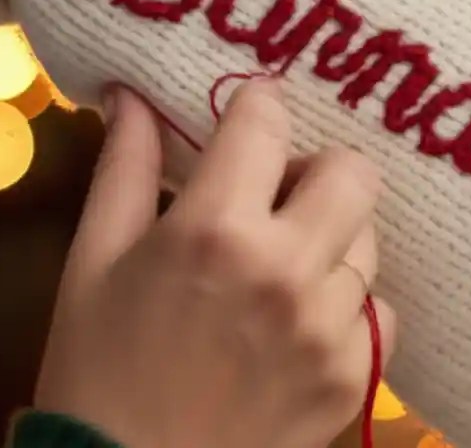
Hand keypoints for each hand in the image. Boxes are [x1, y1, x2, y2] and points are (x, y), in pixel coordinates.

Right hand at [34, 80, 395, 447]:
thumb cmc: (96, 370)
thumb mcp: (93, 263)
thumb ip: (125, 170)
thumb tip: (134, 96)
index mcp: (215, 229)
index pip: (268, 122)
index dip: (259, 106)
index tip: (253, 115)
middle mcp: (287, 268)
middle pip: (353, 172)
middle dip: (316, 170)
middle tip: (279, 195)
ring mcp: (330, 326)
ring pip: (366, 240)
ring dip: (330, 240)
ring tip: (282, 268)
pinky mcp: (356, 374)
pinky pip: (377, 308)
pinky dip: (346, 307)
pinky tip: (300, 323)